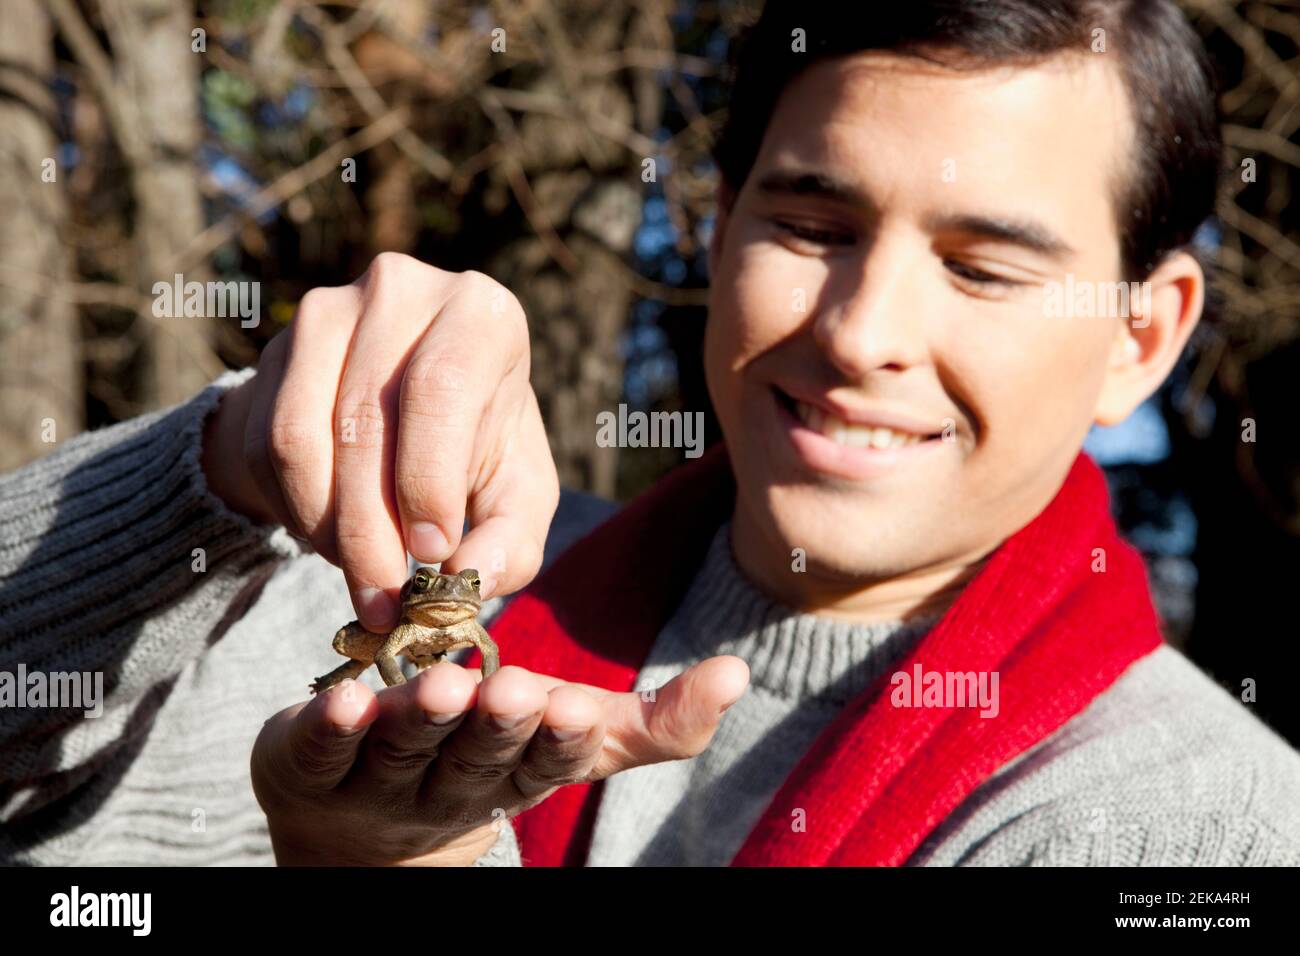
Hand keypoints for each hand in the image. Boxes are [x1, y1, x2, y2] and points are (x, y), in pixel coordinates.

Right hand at [202, 253, 556, 625]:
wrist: (408, 409)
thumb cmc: (479, 450)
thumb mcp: (517, 495)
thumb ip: (512, 543)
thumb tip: (470, 580)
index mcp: (482, 312)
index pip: (441, 388)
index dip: (429, 480)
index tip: (433, 554)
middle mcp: (403, 290)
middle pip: (365, 420)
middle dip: (371, 530)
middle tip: (383, 600)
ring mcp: (330, 310)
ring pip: (302, 435)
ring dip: (326, 525)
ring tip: (361, 574)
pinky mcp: (277, 347)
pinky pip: (264, 443)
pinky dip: (294, 510)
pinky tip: (329, 537)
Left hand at [251, 657, 749, 865]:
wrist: (362, 821)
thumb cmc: (487, 757)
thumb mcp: (574, 741)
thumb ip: (655, 723)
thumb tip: (738, 674)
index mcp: (517, 780)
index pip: (545, 765)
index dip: (558, 741)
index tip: (576, 710)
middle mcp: (449, 791)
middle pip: (476, 761)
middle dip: (497, 729)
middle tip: (516, 692)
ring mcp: (375, 785)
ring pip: (402, 755)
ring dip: (423, 722)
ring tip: (445, 683)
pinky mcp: (307, 768)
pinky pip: (319, 753)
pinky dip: (330, 731)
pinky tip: (344, 702)